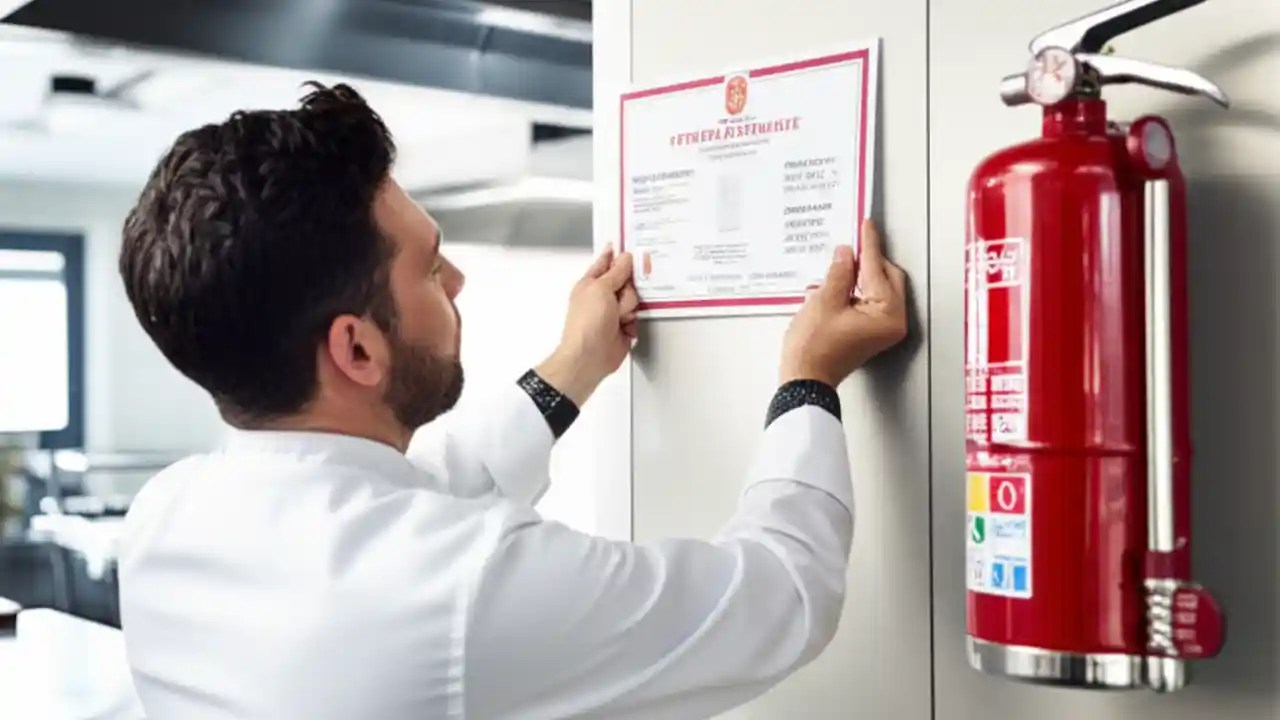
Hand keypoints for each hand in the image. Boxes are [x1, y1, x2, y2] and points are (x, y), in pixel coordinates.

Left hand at [537, 247, 639, 405]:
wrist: (589, 356)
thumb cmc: (586, 324)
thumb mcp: (601, 289)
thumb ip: (616, 272)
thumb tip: (625, 258)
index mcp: (591, 283)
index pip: (607, 262)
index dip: (618, 255)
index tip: (631, 246)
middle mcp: (602, 296)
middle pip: (627, 280)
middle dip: (628, 289)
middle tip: (620, 298)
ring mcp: (613, 312)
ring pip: (635, 298)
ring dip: (629, 307)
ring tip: (620, 318)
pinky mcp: (624, 326)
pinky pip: (639, 315)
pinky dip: (634, 321)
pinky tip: (626, 327)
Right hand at [780, 220, 907, 386]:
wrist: (805, 379)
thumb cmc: (814, 350)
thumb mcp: (824, 300)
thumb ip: (839, 272)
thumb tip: (846, 254)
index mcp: (887, 314)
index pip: (877, 269)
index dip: (868, 245)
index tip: (866, 226)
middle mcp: (891, 322)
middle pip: (885, 277)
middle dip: (865, 261)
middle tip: (848, 246)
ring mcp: (882, 329)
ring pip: (876, 288)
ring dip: (856, 276)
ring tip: (835, 268)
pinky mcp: (870, 332)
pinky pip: (867, 301)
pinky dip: (852, 291)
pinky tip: (833, 286)